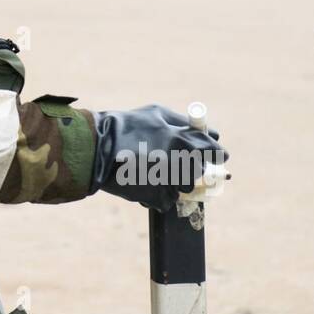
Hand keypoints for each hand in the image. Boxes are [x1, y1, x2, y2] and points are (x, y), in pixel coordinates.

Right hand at [90, 105, 227, 210]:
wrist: (97, 148)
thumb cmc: (127, 125)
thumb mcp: (156, 114)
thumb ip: (185, 123)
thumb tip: (212, 133)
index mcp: (182, 140)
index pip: (213, 150)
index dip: (216, 153)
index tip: (216, 156)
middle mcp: (179, 163)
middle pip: (199, 171)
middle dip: (191, 167)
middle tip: (176, 161)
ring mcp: (168, 183)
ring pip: (184, 187)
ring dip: (175, 181)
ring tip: (155, 170)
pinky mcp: (156, 198)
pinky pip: (166, 199)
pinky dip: (158, 193)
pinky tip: (144, 180)